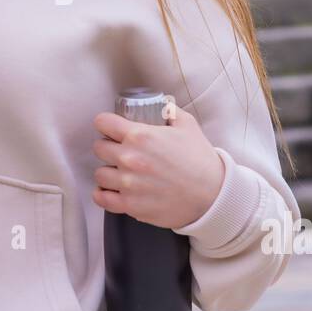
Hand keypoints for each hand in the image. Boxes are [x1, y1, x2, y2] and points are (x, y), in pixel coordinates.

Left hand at [91, 104, 224, 228]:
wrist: (212, 195)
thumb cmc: (200, 160)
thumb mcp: (188, 125)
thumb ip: (169, 111)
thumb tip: (160, 105)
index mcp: (140, 135)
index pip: (103, 123)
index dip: (106, 124)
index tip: (110, 128)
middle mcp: (129, 158)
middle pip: (99, 148)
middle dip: (107, 147)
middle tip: (118, 151)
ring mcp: (128, 183)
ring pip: (99, 174)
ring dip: (107, 172)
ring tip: (118, 172)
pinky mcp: (130, 205)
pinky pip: (101, 199)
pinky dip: (102, 195)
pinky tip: (110, 191)